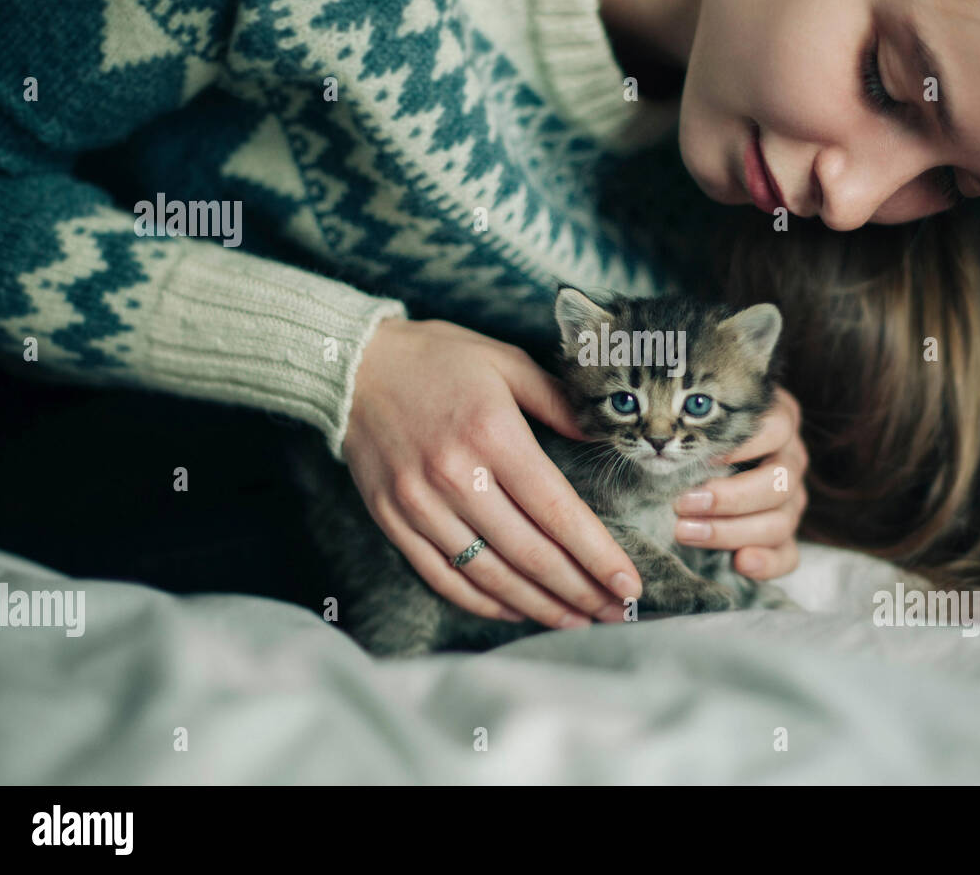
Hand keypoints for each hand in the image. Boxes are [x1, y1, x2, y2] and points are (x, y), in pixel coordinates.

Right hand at [342, 318, 640, 628]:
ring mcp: (418, 504)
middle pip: (529, 553)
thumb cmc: (437, 358)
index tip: (628, 582)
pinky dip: (483, 601)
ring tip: (577, 620)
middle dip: (580, 590)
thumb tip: (603, 438)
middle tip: (617, 613)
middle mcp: (455, 476)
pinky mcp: (392, 520)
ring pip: (489, 574)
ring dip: (538, 605)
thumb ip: (558, 400)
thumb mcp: (505, 361)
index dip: (597, 554)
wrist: (351, 364)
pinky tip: (517, 610)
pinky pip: (443, 576)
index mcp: (492, 435)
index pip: (557, 511)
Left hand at [672, 386, 806, 578]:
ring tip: (686, 533)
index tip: (704, 456)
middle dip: (729, 496)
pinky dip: (767, 563)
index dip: (743, 443)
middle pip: (779, 481)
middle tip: (683, 503)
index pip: (776, 427)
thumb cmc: (689, 436)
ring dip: (732, 530)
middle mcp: (790, 460)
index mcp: (777, 423)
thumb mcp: (692, 416)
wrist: (696, 477)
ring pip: (781, 520)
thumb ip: (685, 409)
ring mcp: (792, 501)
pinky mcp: (786, 538)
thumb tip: (652, 403)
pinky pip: (790, 556)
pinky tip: (739, 563)